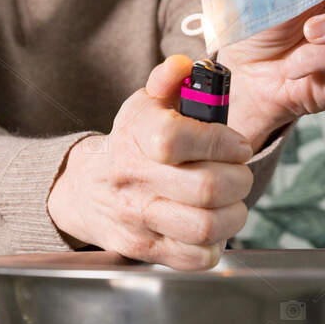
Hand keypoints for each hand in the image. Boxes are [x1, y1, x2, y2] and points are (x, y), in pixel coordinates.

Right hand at [46, 55, 253, 269]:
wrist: (85, 190)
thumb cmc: (130, 145)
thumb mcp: (144, 106)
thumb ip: (168, 81)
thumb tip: (182, 64)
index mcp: (137, 137)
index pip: (180, 139)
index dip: (223, 143)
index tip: (237, 146)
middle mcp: (134, 179)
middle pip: (207, 188)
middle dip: (239, 181)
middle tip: (239, 176)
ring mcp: (138, 218)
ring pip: (205, 227)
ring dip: (233, 215)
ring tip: (231, 204)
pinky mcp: (144, 249)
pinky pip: (195, 258)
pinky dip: (215, 246)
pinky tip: (212, 228)